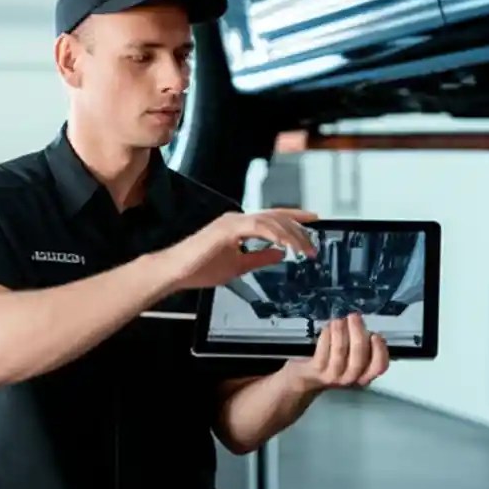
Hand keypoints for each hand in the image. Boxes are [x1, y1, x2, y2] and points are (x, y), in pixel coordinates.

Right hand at [156, 208, 318, 290]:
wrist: (175, 271)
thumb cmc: (199, 268)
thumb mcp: (239, 266)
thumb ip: (260, 258)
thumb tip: (280, 254)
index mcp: (240, 226)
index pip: (273, 218)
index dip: (294, 218)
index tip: (313, 222)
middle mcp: (237, 219)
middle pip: (276, 217)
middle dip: (298, 230)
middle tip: (313, 245)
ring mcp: (232, 222)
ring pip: (270, 220)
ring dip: (290, 234)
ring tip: (304, 248)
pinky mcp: (226, 228)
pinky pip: (257, 227)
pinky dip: (273, 233)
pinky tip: (285, 243)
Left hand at [282, 313, 389, 391]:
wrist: (306, 379)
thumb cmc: (332, 363)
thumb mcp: (351, 359)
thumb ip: (361, 346)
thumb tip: (363, 327)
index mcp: (364, 376)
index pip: (379, 367)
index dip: (380, 350)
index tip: (375, 334)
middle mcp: (350, 378)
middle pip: (359, 357)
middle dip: (358, 333)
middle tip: (354, 317)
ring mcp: (333, 376)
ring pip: (340, 351)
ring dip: (340, 331)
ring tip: (339, 320)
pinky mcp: (317, 370)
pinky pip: (324, 349)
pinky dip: (327, 335)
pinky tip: (327, 327)